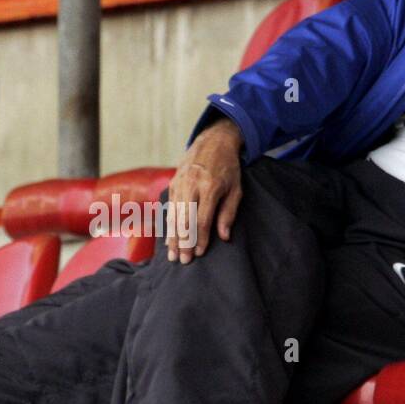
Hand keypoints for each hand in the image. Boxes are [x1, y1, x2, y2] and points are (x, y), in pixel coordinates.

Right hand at [167, 117, 243, 263]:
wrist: (213, 142)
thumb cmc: (228, 168)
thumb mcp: (236, 188)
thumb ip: (229, 213)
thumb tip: (224, 237)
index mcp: (210, 186)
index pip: (203, 218)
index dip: (201, 238)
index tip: (200, 254)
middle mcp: (192, 184)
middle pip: (185, 219)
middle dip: (183, 242)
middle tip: (183, 261)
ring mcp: (180, 183)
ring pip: (174, 215)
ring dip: (173, 237)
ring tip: (173, 256)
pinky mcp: (173, 183)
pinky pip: (169, 208)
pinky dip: (169, 225)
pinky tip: (168, 240)